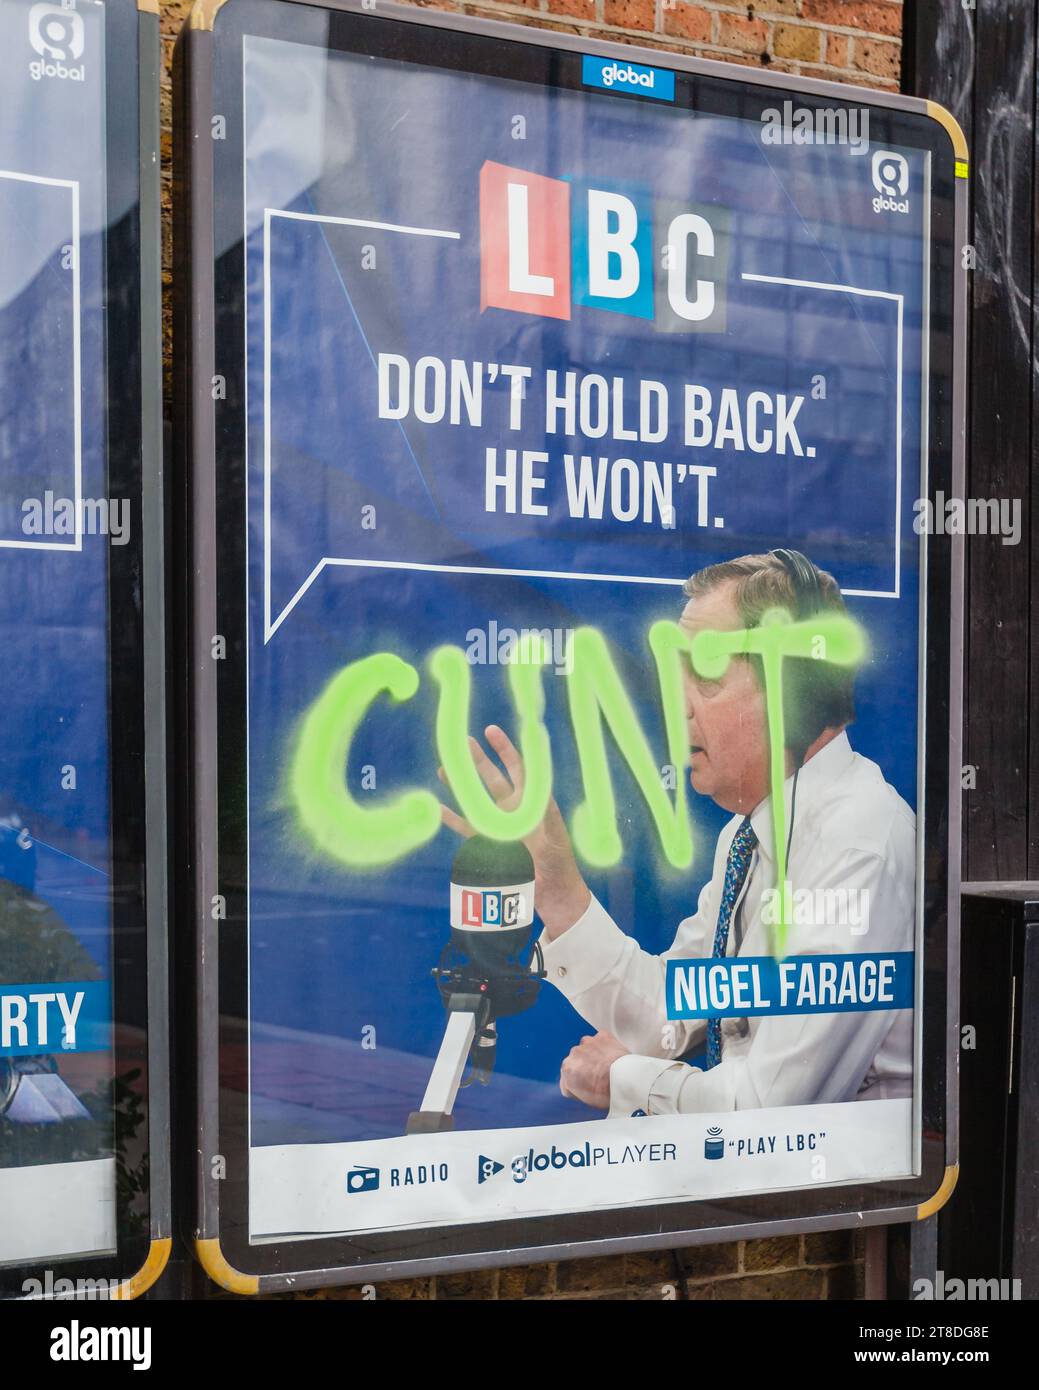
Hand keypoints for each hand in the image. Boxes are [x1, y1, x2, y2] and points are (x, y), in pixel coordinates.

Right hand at [439, 724, 589, 938]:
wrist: (551, 890)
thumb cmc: (558, 861)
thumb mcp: (554, 836)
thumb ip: (543, 816)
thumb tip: (536, 795)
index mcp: (532, 801)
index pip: (518, 767)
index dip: (504, 748)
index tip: (490, 731)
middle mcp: (514, 808)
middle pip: (492, 777)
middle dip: (477, 759)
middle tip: (462, 741)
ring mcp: (499, 824)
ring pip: (475, 798)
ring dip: (461, 784)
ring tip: (445, 767)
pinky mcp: (488, 844)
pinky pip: (467, 828)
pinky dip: (452, 818)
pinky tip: (438, 808)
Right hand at [559, 1031, 628, 1109]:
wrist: (624, 1080)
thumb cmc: (606, 1092)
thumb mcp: (585, 1100)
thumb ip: (576, 1089)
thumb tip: (581, 1087)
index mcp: (567, 1070)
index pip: (567, 1077)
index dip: (578, 1083)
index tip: (586, 1086)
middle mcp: (574, 1053)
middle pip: (576, 1060)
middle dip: (584, 1067)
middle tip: (598, 1077)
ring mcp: (588, 1043)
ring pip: (587, 1048)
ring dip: (593, 1055)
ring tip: (607, 1066)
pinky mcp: (602, 1036)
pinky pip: (601, 1040)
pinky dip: (606, 1047)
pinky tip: (612, 1056)